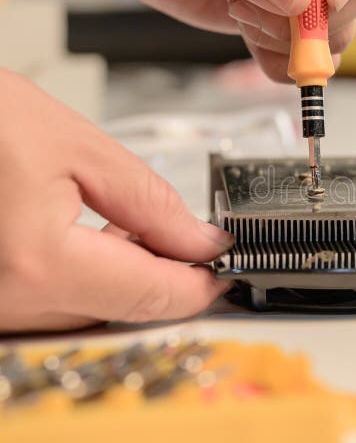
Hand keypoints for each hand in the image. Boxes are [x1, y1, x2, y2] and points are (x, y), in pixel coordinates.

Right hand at [0, 70, 232, 331]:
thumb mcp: (76, 146)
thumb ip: (150, 203)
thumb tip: (201, 242)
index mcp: (38, 264)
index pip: (152, 296)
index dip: (202, 285)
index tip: (229, 267)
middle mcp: (6, 302)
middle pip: (122, 311)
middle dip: (168, 279)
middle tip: (195, 243)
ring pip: (89, 313)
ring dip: (128, 280)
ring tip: (144, 232)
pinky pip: (52, 305)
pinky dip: (87, 280)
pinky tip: (99, 242)